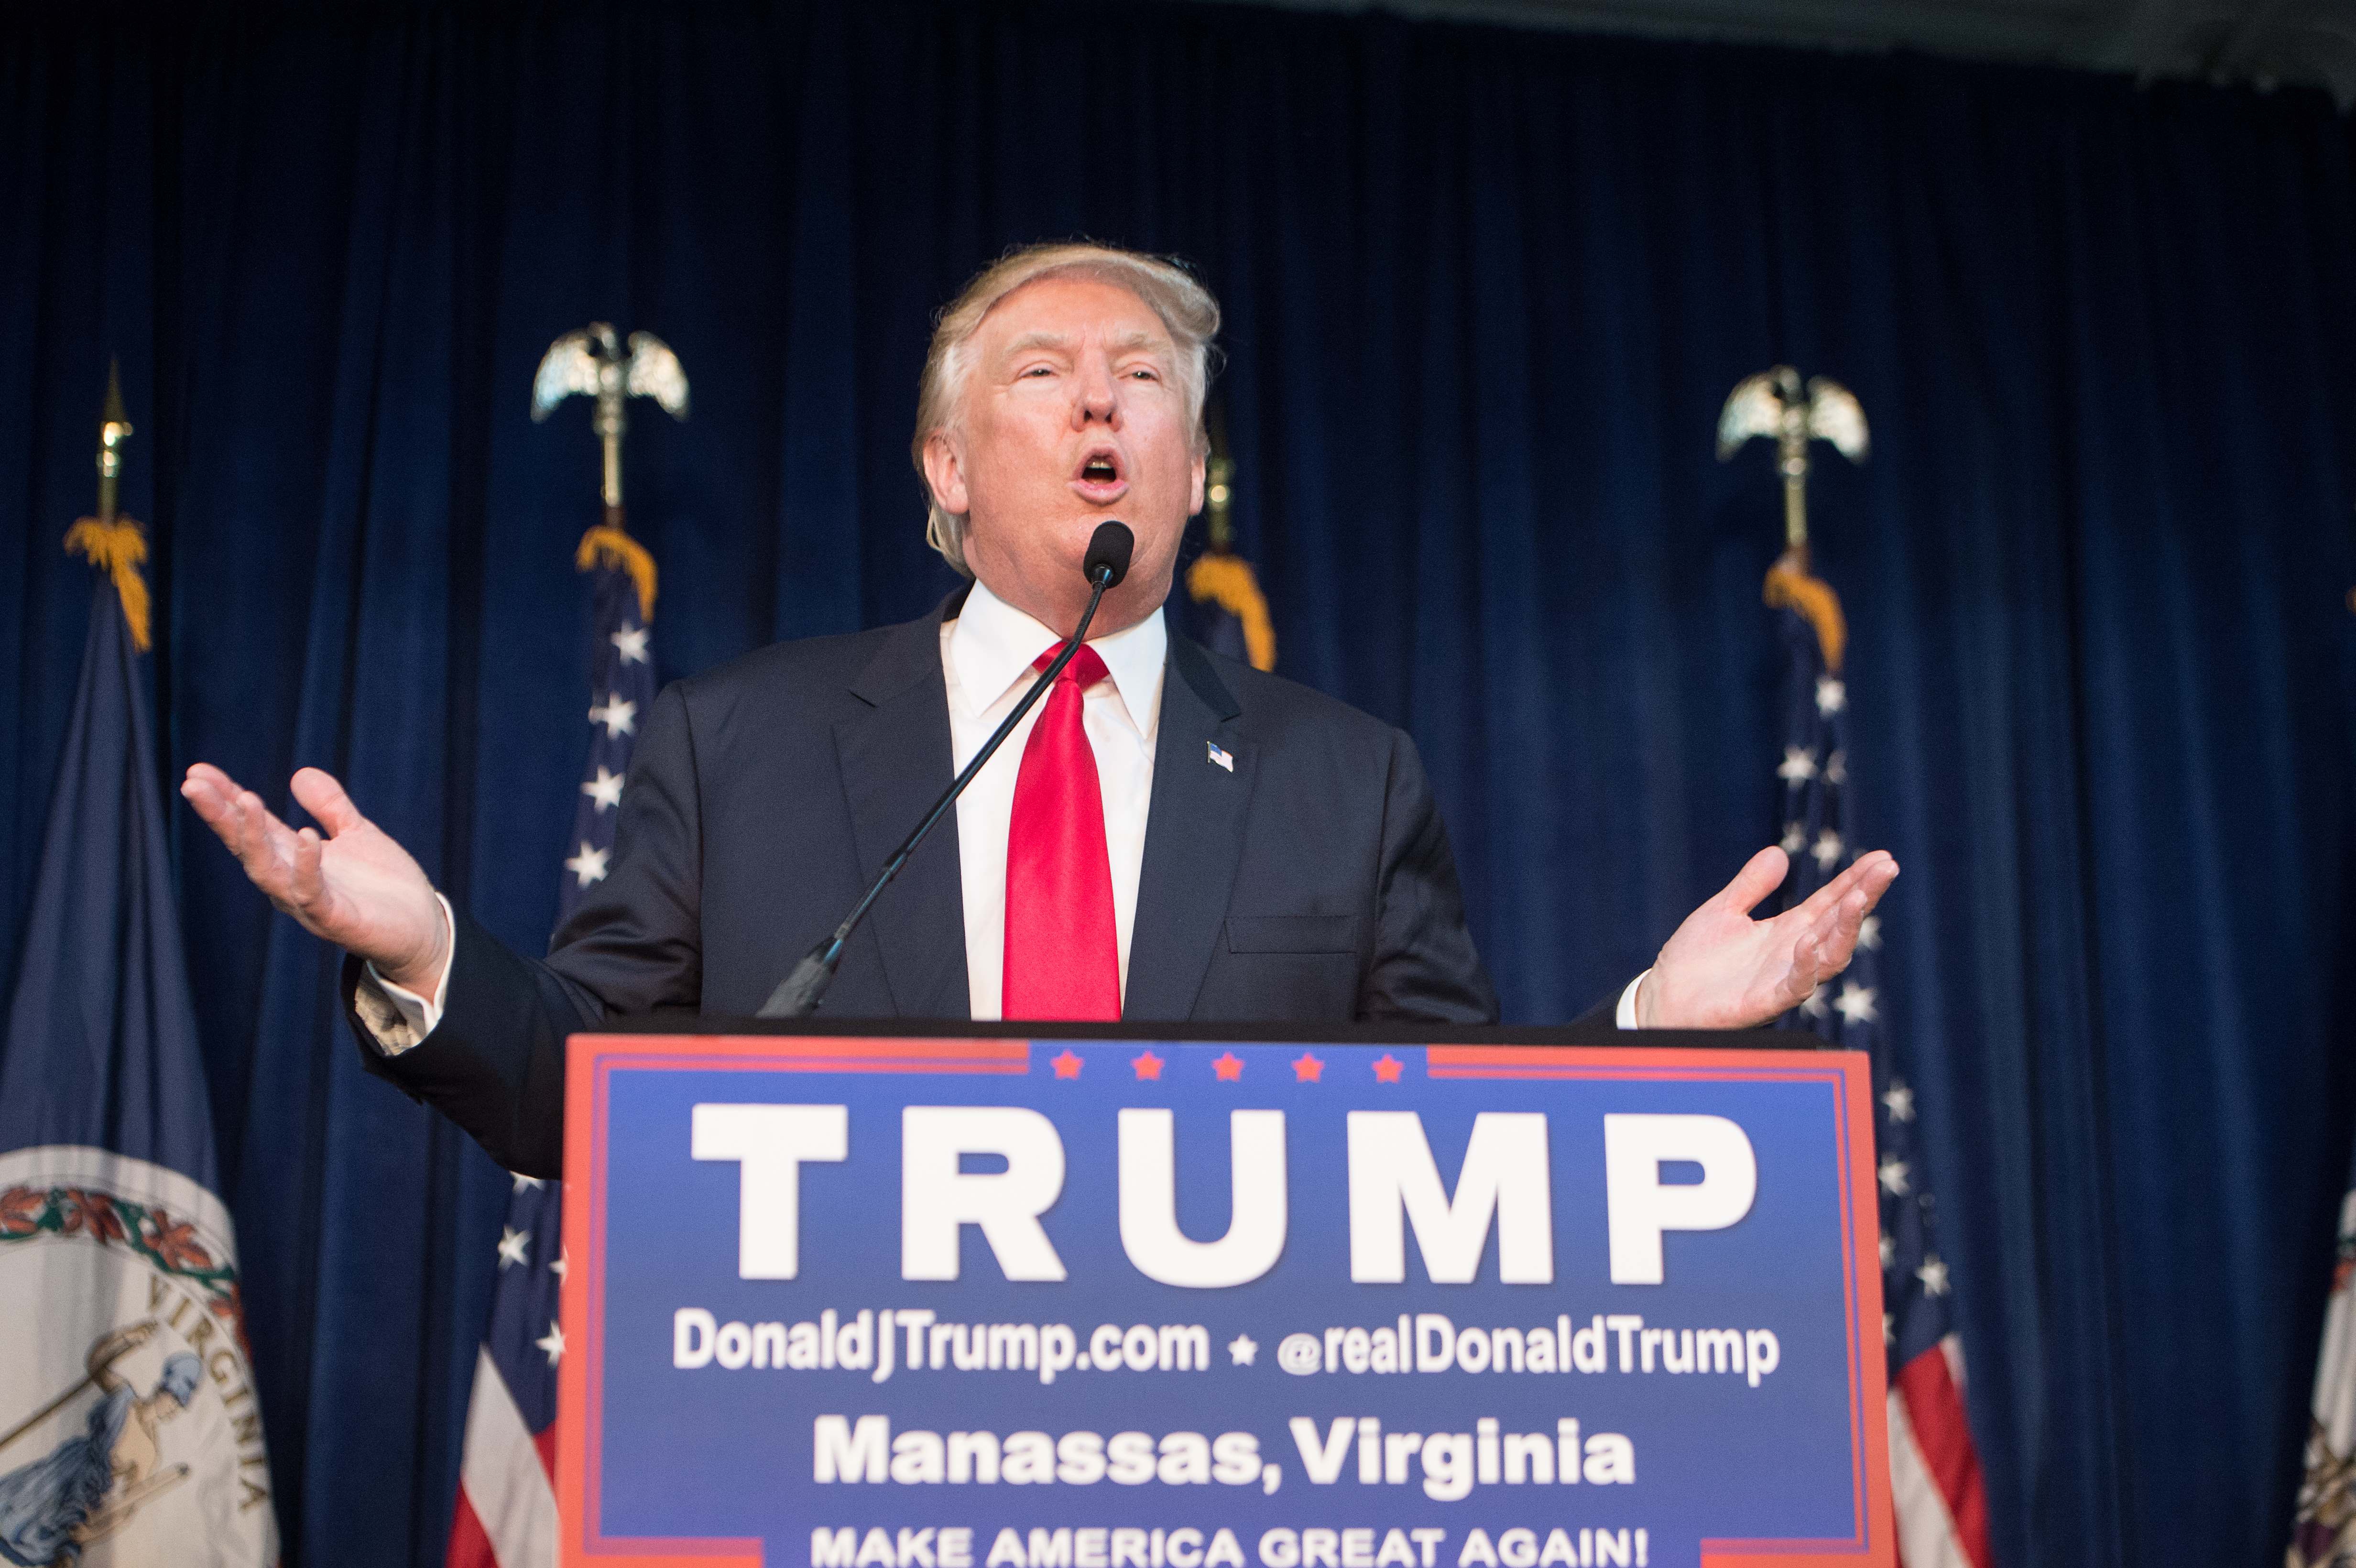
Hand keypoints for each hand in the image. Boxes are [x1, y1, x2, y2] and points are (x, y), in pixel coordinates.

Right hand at [180, 764, 447, 992]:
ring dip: (253, 837)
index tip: (197, 772)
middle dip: (220, 815)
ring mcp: (309, 903)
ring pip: (268, 870)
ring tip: (244, 799)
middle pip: (246, 846)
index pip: (251, 826)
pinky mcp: (336, 919)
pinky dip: (307, 866)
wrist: (422, 929)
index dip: (225, 799)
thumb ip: (330, 807)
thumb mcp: (357, 834)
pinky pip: (313, 893)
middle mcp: (291, 881)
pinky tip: (307, 836)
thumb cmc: (385, 886)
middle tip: (193, 784)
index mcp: (293, 858)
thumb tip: (299, 774)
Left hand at [1635, 846, 1897, 1029]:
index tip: (1882, 857)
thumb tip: (1779, 853)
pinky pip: (1794, 986)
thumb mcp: (1724, 910)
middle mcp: (1793, 955)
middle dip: (1864, 896)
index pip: (1831, 902)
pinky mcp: (1764, 1003)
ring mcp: (1782, 980)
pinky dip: (1805, 965)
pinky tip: (1808, 940)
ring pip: (1829, 957)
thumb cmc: (1695, 960)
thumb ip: (1751, 885)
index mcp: (1788, 931)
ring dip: (1847, 928)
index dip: (1857, 880)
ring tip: (1859, 898)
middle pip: (1840, 924)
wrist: (1664, 998)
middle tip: (1887, 868)